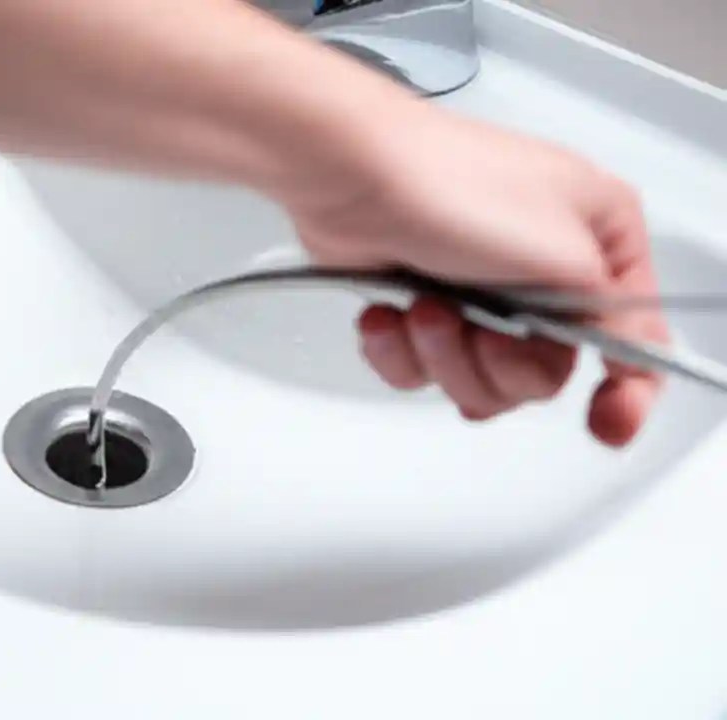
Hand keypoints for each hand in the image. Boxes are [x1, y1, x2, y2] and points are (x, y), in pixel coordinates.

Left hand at [285, 101, 668, 446]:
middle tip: (475, 325)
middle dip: (497, 363)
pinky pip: (421, 368)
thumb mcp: (563, 255)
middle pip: (542, 372)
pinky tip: (387, 314)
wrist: (351, 173)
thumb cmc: (452, 188)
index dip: (625, 391)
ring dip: (443, 354)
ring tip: (421, 307)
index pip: (634, 339)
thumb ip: (609, 314)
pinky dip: (399, 351)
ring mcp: (479, 287)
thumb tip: (631, 350)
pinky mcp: (420, 302)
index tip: (604, 424)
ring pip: (477, 378)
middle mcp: (543, 266)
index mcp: (598, 240)